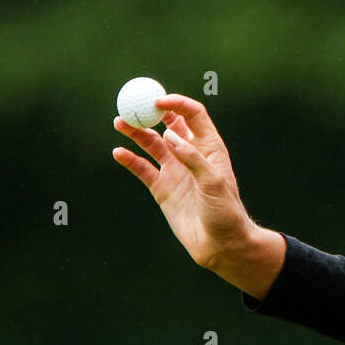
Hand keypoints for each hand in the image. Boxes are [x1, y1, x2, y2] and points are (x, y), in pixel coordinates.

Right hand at [112, 93, 256, 270]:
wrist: (219, 244)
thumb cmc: (225, 212)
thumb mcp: (214, 183)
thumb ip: (192, 159)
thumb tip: (170, 135)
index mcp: (209, 147)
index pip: (193, 115)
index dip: (176, 103)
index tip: (156, 100)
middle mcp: (190, 154)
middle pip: (168, 125)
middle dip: (151, 113)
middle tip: (132, 105)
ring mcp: (175, 171)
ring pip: (152, 145)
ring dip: (136, 133)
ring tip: (119, 123)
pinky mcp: (162, 188)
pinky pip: (142, 169)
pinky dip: (130, 160)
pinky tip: (118, 152)